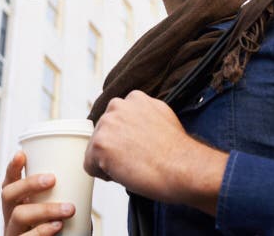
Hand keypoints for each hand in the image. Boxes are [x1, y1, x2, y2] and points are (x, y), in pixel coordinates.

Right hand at [1, 151, 75, 234]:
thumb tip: (85, 176)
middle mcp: (10, 218)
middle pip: (8, 195)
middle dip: (29, 183)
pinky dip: (42, 231)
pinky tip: (57, 227)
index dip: (12, 168)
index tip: (22, 153)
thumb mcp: (54, 212)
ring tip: (68, 208)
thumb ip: (62, 197)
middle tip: (52, 179)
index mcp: (17, 205)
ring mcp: (13, 234)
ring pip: (19, 216)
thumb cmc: (57, 233)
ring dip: (45, 209)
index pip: (9, 182)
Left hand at [83, 90, 228, 214]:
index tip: (139, 147)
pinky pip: (90, 165)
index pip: (116, 119)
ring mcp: (107, 123)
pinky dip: (103, 174)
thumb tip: (134, 125)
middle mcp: (118, 105)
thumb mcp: (163, 117)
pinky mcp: (99, 144)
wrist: (184, 167)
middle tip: (137, 159)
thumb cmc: (178, 152)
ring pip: (96, 148)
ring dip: (109, 161)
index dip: (126, 138)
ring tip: (133, 165)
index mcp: (134, 98)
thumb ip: (143, 115)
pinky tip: (124, 173)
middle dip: (115, 148)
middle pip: (104, 133)